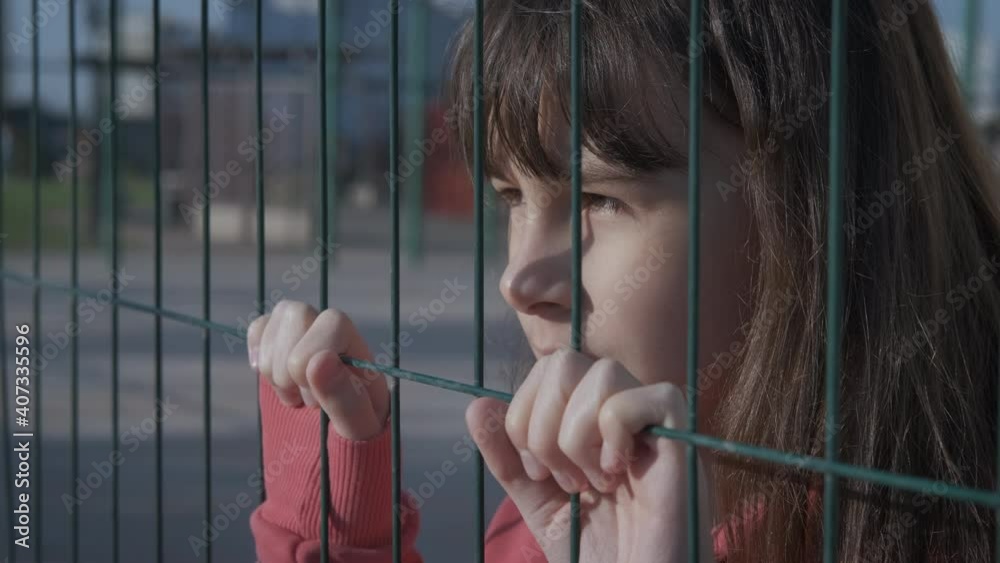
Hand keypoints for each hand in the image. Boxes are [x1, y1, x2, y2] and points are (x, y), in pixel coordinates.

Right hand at [247, 300, 388, 440]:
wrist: (328, 466)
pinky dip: (257, 355)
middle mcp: (333, 337)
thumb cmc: (353, 449)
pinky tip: (273, 382)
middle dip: (288, 365)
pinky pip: (258, 328)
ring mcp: (303, 341)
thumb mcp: (357, 434)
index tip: (314, 402)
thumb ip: (344, 399)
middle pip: (296, 313)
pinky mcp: (277, 352)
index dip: (311, 358)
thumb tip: (319, 360)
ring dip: (272, 366)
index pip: (332, 322)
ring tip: (293, 397)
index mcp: (359, 350)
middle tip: (304, 402)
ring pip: (273, 320)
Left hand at [466, 348, 715, 562]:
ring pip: (601, 374)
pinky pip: (639, 398)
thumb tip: (476, 405)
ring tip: (592, 483)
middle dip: (543, 425)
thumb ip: (508, 457)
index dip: (525, 414)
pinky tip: (617, 475)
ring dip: (577, 436)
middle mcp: (626, 410)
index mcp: (594, 418)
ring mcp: (655, 423)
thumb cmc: (595, 554)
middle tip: (561, 478)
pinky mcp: (682, 439)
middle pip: (566, 362)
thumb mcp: (538, 501)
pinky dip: (613, 436)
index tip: (538, 473)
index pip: (549, 369)